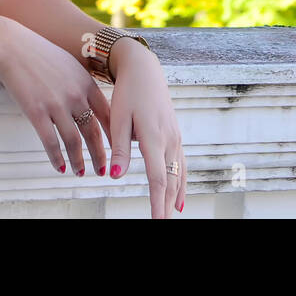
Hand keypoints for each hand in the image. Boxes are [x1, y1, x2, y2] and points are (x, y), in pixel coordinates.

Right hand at [0, 13, 112, 178]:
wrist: (13, 46)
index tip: (118, 149)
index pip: (107, 115)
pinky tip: (60, 167)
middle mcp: (75, 95)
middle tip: (103, 170)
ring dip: (79, 160)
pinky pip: (50, 142)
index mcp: (86, 84)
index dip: (114, 135)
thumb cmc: (40, 54)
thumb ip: (82, 84)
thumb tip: (91, 103)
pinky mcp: (36, 112)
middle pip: (93, 131)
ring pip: (73, 141)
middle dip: (100, 154)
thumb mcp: (69, 65)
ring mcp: (56, 104)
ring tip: (82, 172)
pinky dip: (57, 158)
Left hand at [106, 40, 184, 217]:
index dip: (157, 202)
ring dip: (175, 198)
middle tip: (162, 225)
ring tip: (171, 216)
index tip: (156, 221)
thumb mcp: (118, 119)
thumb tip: (114, 176)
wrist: (144, 70)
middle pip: (171, 181)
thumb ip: (119, 149)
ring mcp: (175, 138)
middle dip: (167, 206)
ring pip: (178, 175)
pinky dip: (182, 184)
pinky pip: (181, 165)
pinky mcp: (175, 135)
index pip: (158, 179)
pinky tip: (180, 198)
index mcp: (154, 137)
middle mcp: (169, 140)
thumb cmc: (128, 93)